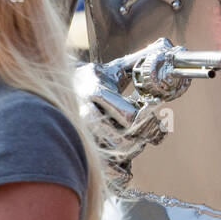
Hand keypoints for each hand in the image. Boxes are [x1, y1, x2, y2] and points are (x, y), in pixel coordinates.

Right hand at [73, 57, 171, 191]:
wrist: (55, 92)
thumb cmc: (95, 82)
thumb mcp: (115, 69)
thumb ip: (140, 60)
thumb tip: (165, 46)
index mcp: (95, 90)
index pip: (130, 116)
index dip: (147, 117)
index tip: (151, 111)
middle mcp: (84, 114)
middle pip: (123, 140)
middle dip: (142, 136)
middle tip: (149, 130)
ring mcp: (79, 136)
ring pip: (113, 156)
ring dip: (132, 152)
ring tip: (135, 142)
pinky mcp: (79, 153)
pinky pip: (105, 173)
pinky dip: (120, 172)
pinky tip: (125, 165)